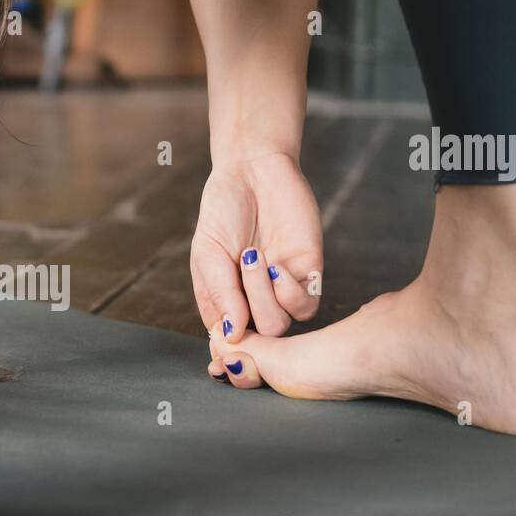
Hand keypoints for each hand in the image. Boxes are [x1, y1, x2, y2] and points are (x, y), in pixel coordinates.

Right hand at [191, 152, 322, 342]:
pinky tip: (276, 266)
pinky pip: (305, 307)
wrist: (254, 170)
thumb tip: (231, 334)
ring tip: (253, 256)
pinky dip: (289, 293)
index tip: (221, 331)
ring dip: (264, 295)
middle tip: (241, 263)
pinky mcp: (307, 275)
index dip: (225, 345)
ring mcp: (281, 290)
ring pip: (279, 325)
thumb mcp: (207, 253)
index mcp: (224, 301)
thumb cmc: (224, 210)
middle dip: (248, 306)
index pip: (227, 341)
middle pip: (257, 338)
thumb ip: (219, 294)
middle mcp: (253, 301)